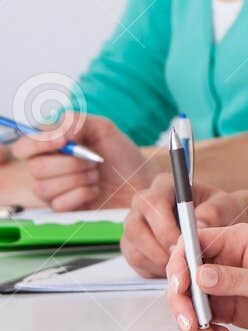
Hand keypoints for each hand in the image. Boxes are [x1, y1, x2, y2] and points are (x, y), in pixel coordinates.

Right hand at [10, 114, 152, 209]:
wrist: (141, 180)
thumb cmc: (120, 154)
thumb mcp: (103, 129)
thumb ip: (78, 121)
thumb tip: (60, 133)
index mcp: (50, 147)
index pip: (23, 147)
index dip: (38, 144)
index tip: (64, 141)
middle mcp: (46, 169)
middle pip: (36, 169)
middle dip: (71, 164)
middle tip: (94, 161)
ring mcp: (52, 191)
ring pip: (44, 189)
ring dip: (78, 179)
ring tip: (96, 175)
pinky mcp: (63, 209)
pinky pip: (60, 204)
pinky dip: (82, 194)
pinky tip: (94, 190)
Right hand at [122, 177, 247, 277]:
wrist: (219, 224)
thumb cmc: (220, 211)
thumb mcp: (225, 206)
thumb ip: (213, 213)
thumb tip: (197, 227)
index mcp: (164, 186)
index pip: (152, 202)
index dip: (164, 226)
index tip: (181, 243)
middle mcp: (143, 204)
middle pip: (134, 227)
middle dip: (157, 248)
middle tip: (179, 261)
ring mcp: (135, 226)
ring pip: (133, 248)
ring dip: (156, 262)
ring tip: (180, 267)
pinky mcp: (133, 246)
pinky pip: (135, 262)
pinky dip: (154, 270)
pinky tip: (174, 270)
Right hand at [164, 223, 247, 330]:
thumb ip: (234, 278)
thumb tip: (200, 274)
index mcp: (237, 240)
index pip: (194, 244)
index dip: (180, 264)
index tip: (180, 286)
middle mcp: (226, 259)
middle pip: (185, 275)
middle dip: (181, 300)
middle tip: (191, 322)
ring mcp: (225, 284)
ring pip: (190, 299)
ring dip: (190, 320)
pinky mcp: (228, 305)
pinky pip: (203, 317)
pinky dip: (204, 330)